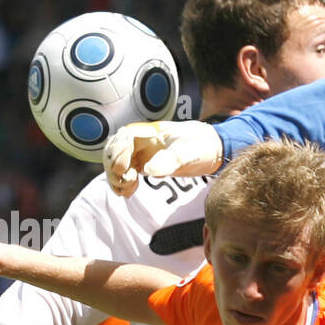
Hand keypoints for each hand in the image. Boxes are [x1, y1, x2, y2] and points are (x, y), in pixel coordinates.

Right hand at [103, 120, 222, 196]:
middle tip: (127, 182)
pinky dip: (122, 183)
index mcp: (148, 132)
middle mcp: (140, 141)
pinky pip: (124, 172)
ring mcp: (140, 153)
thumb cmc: (201, 144)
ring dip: (116, 177)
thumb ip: (171, 159)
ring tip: (128, 190)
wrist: (211, 149)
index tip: (123, 169)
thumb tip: (149, 171)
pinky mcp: (143, 165)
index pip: (123, 138)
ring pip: (116, 162)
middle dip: (113, 167)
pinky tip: (128, 193)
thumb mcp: (189, 150)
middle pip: (113, 150)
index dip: (118, 152)